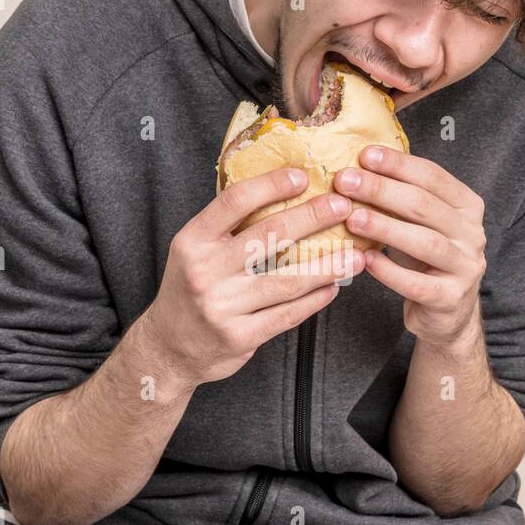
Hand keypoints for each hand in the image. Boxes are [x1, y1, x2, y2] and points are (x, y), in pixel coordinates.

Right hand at [145, 168, 364, 386]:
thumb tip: (282, 194)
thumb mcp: (194, 250)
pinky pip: (287, 314)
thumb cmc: (190, 290)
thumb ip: (228, 228)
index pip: (235, 202)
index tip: (303, 176)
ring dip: (327, 266)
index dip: (272, 185)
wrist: (169, 348)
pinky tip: (334, 287)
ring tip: (355, 254)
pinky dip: (315, 300)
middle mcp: (205, 271)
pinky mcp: (240, 336)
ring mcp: (223, 306)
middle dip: (312, 217)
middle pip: (268, 236)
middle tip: (343, 205)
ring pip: (286, 281)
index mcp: (193, 241)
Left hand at [333, 146, 485, 349]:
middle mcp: (473, 233)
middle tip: (346, 182)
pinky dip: (390, 271)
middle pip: (424, 205)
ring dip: (385, 228)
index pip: (433, 176)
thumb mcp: (418, 224)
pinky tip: (366, 260)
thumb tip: (356, 167)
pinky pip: (418, 284)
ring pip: (425, 242)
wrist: (446, 312)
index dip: (398, 164)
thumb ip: (399, 198)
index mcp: (467, 206)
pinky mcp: (451, 298)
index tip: (364, 155)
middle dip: (382, 190)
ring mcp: (466, 267)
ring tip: (352, 219)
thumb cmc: (424, 260)